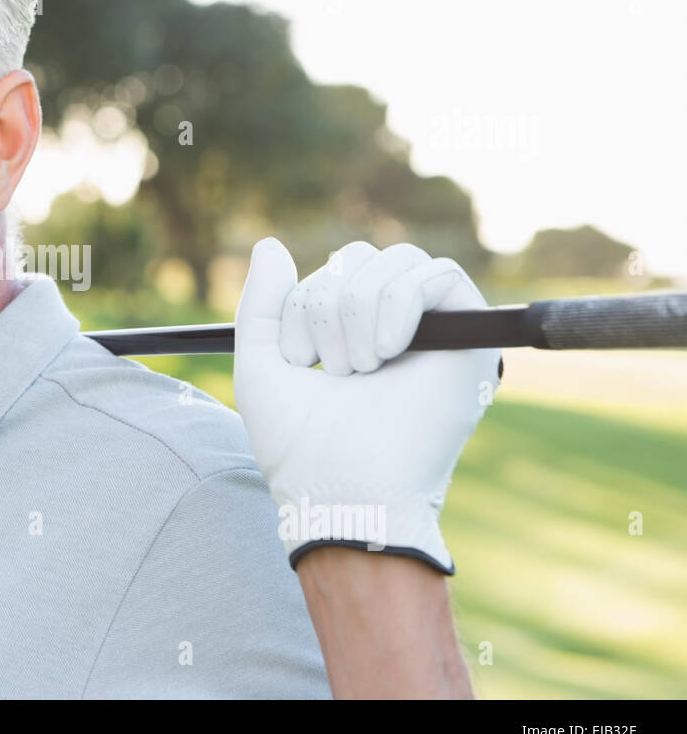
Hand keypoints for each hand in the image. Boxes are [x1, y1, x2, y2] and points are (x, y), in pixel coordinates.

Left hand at [232, 238, 500, 573]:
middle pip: (362, 257)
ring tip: (361, 370)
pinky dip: (399, 304)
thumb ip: (262, 303)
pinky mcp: (472, 342)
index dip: (304, 301)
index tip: (299, 359)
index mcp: (355, 331)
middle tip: (333, 370)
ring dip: (358, 312)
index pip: (333, 269)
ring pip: (397, 261)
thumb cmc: (299, 443)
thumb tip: (269, 244)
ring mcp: (437, 333)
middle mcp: (399, 327)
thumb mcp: (261, 363)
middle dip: (328, 306)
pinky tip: (385, 352)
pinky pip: (440, 273)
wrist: (339, 489)